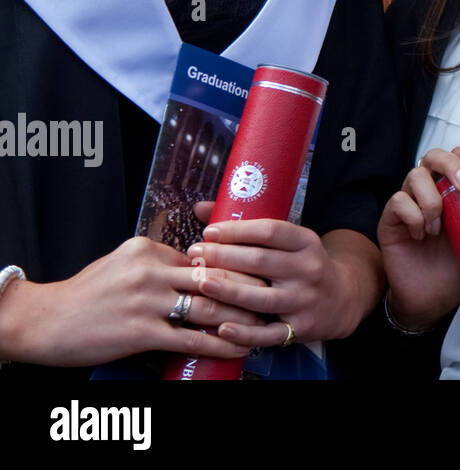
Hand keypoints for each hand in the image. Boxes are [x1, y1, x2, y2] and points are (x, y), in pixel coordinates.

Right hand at [0, 235, 269, 367]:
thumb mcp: (123, 261)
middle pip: (214, 276)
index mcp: (149, 249)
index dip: (235, 265)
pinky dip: (218, 343)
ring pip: (208, 306)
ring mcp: (146, 302)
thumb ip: (159, 261)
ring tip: (264, 321)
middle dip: (248, 285)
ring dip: (241, 315)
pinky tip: (237, 347)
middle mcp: (151, 270)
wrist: (46, 320)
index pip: (204, 255)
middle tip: (275, 292)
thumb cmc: (86, 293)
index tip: (260, 269)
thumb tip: (195, 263)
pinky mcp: (140, 332)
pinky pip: (189, 339)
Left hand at [186, 208, 373, 346]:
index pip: (271, 231)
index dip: (238, 230)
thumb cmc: (302, 265)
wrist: (342, 298)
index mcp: (306, 242)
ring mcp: (305, 300)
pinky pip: (268, 334)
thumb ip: (248, 227)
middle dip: (224, 257)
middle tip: (195, 254)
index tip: (210, 231)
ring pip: (262, 298)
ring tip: (200, 283)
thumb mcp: (289, 242)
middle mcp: (308, 269)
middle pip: (261, 261)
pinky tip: (222, 328)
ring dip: (228, 291)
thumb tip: (202, 208)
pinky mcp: (300, 327)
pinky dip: (245, 333)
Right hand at [377, 146, 459, 331]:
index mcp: (453, 188)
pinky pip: (399, 201)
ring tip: (439, 227)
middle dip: (452, 166)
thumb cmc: (456, 264)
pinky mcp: (391, 218)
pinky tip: (421, 235)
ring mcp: (409, 202)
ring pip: (415, 175)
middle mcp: (430, 189)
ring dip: (433, 200)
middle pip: (435, 156)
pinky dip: (414, 216)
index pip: (459, 156)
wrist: (434, 298)